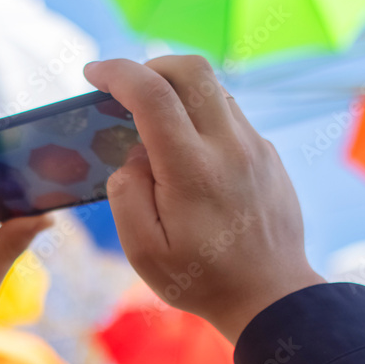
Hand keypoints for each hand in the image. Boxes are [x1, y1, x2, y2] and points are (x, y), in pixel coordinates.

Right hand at [84, 56, 324, 342]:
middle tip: (125, 89)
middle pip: (191, 70)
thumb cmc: (200, 279)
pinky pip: (229, 115)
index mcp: (191, 169)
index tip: (93, 73)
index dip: (116, 73)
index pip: (152, 94)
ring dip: (177, 91)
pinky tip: (186, 153)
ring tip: (153, 125)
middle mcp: (228, 146)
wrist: (271, 297)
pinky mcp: (266, 155)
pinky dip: (199, 116)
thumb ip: (126, 194)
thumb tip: (134, 157)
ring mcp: (254, 147)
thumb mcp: (143, 251)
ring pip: (213, 89)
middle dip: (150, 65)